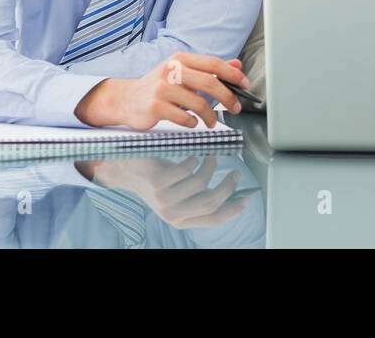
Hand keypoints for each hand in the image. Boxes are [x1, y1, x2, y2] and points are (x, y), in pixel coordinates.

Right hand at [76, 53, 249, 128]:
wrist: (126, 99)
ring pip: (199, 103)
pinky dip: (193, 122)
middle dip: (228, 97)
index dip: (233, 74)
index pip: (213, 63)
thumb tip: (237, 65)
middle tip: (235, 107)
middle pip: (209, 83)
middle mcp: (171, 70)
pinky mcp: (155, 106)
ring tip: (211, 121)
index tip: (245, 84)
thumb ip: (208, 69)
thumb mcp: (182, 72)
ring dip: (210, 115)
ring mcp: (162, 88)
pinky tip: (192, 122)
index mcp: (180, 59)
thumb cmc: (159, 86)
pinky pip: (184, 117)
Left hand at [85, 154, 250, 228]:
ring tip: (210, 156)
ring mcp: (164, 199)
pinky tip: (192, 155)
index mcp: (181, 220)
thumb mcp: (181, 195)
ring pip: (201, 182)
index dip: (234, 208)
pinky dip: (195, 158)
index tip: (247, 196)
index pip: (214, 219)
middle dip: (229, 185)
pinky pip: (188, 168)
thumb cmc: (159, 180)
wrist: (127, 171)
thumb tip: (233, 194)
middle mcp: (172, 213)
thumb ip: (201, 198)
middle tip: (235, 171)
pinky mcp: (158, 182)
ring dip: (211, 165)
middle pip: (211, 201)